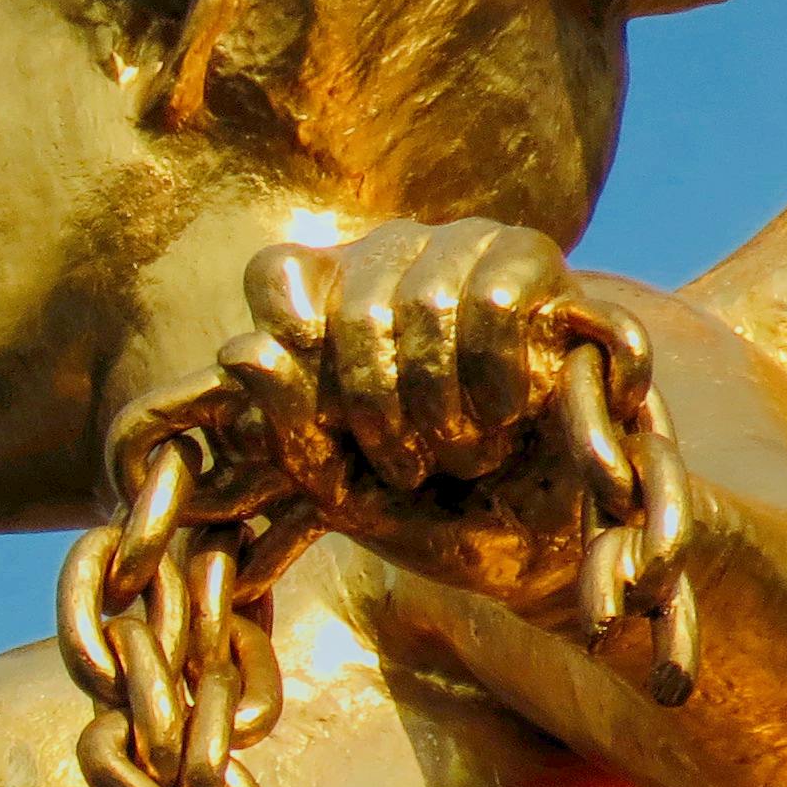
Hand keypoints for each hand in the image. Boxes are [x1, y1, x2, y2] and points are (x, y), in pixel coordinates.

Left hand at [217, 218, 623, 609]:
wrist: (545, 539)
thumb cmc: (430, 504)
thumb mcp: (342, 483)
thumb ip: (285, 423)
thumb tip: (240, 350)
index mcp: (329, 295)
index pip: (278, 278)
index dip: (298, 358)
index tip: (331, 431)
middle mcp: (395, 252)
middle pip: (358, 308)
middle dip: (381, 414)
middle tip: (412, 470)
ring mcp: (468, 246)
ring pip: (429, 303)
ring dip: (446, 407)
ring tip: (469, 452)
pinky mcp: (538, 262)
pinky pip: (497, 303)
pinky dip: (496, 380)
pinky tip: (511, 414)